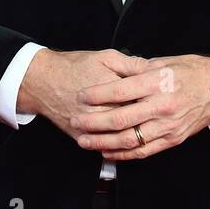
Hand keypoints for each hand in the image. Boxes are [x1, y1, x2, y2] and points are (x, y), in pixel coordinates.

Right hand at [17, 48, 152, 144]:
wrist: (44, 81)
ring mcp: (92, 127)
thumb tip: (152, 69)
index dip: (156, 101)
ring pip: (120, 140)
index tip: (166, 100)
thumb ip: (131, 65)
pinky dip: (115, 151)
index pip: (143, 100)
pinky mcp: (81, 137)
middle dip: (149, 122)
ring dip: (136, 140)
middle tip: (160, 119)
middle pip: (134, 121)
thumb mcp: (106, 57)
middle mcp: (104, 111)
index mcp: (115, 89)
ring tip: (148, 136)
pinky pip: (102, 148)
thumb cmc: (75, 66)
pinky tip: (127, 148)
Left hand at [69, 54, 209, 159]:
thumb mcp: (165, 62)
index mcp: (159, 82)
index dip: (97, 95)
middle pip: (121, 118)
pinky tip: (107, 152)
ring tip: (84, 141)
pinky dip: (123, 155)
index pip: (121, 91)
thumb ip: (138, 68)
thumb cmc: (192, 72)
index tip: (81, 96)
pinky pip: (143, 151)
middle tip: (75, 120)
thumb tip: (114, 71)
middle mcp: (162, 105)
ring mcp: (167, 125)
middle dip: (93, 122)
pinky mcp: (172, 139)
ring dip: (103, 142)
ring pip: (129, 139)